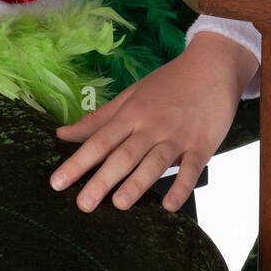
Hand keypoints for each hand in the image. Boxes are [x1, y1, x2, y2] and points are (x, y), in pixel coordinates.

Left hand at [49, 33, 255, 212]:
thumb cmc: (169, 82)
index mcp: (132, 113)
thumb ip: (99, 118)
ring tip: (119, 204)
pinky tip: (170, 205)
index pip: (100, 140)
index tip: (57, 183)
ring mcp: (177, 136)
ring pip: (154, 162)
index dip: (78, 162)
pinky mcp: (202, 144)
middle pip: (124, 155)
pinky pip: (191, 168)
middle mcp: (152, 125)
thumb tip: (62, 134)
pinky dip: (181, 186)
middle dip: (102, 180)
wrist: (213, 65)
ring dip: (137, 183)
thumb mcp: (132, 95)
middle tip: (83, 205)